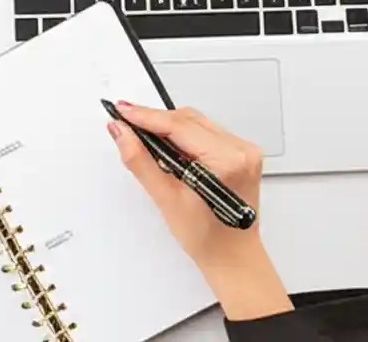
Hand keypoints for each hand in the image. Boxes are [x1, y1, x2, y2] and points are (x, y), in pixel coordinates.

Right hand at [108, 102, 292, 320]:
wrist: (232, 256)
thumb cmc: (208, 238)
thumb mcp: (166, 199)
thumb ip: (141, 161)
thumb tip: (122, 133)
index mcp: (227, 161)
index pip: (178, 126)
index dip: (146, 116)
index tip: (123, 111)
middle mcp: (241, 150)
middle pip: (189, 119)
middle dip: (155, 120)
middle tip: (126, 123)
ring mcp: (245, 150)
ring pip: (197, 123)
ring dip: (169, 127)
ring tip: (143, 136)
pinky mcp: (242, 152)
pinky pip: (207, 133)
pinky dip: (185, 136)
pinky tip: (169, 147)